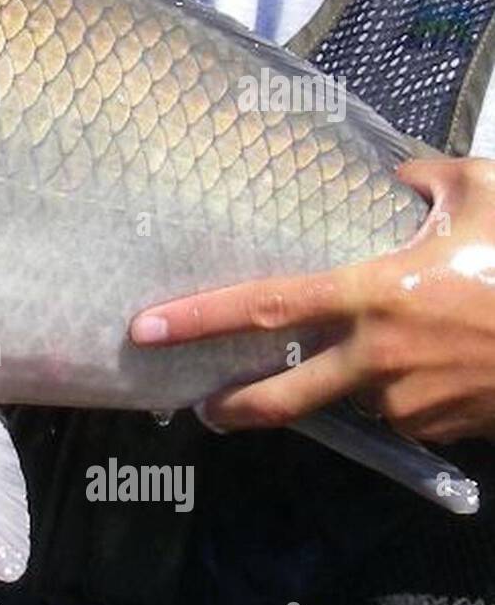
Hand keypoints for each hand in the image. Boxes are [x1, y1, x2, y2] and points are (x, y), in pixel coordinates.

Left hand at [129, 158, 494, 442]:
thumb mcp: (484, 193)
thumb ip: (426, 178)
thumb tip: (396, 171)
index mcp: (372, 295)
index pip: (265, 309)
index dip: (198, 320)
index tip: (145, 331)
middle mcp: (377, 360)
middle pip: (281, 396)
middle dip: (234, 407)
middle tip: (202, 408)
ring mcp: (411, 405)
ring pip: (354, 399)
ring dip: (350, 382)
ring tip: (381, 350)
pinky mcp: (445, 432)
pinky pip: (404, 412)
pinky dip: (402, 391)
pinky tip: (433, 363)